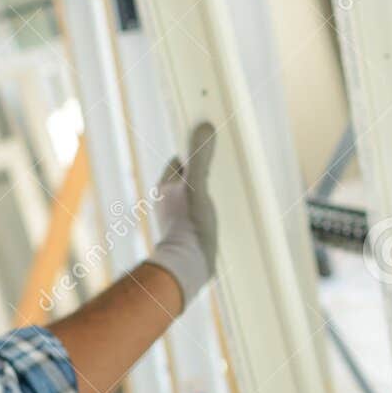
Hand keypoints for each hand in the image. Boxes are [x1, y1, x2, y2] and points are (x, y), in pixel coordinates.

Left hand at [146, 121, 217, 305]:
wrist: (188, 266)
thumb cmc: (189, 226)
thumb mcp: (198, 186)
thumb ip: (200, 157)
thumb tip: (204, 126)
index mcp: (165, 187)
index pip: (180, 160)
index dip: (194, 151)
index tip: (210, 143)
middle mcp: (167, 202)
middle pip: (187, 177)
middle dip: (203, 171)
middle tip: (223, 167)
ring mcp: (176, 218)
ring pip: (193, 197)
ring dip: (208, 192)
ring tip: (226, 191)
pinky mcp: (187, 234)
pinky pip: (199, 215)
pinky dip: (209, 210)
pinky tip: (222, 214)